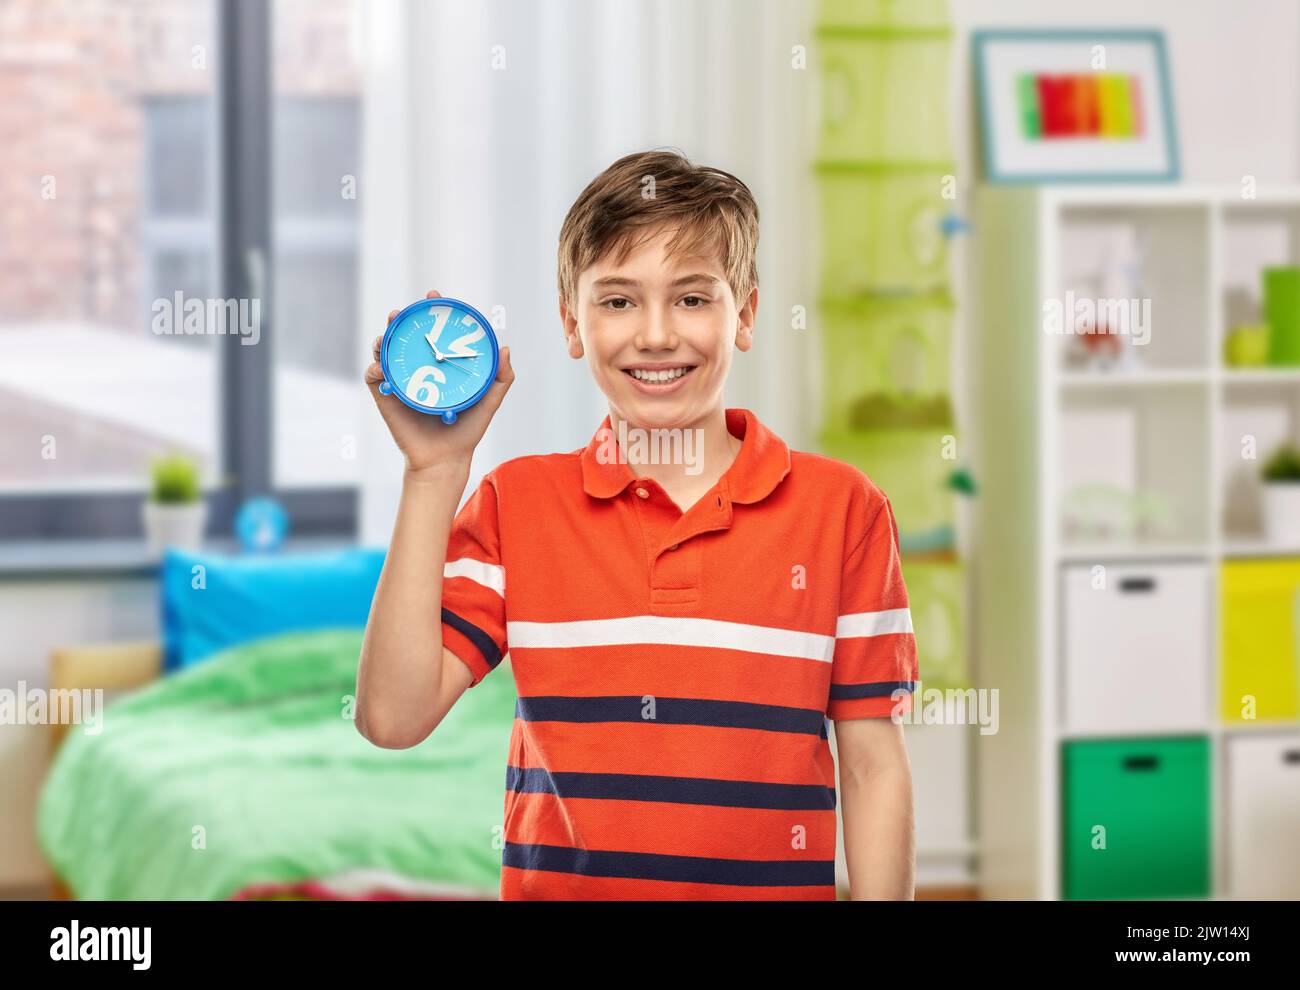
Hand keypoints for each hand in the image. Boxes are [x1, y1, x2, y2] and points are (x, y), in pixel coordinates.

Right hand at [365, 289, 514, 477]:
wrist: (445, 459)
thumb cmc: (467, 431)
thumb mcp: (489, 401)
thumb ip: (501, 377)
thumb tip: (505, 347)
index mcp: (440, 364)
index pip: (434, 331)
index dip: (432, 311)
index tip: (434, 295)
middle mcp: (418, 368)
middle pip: (405, 335)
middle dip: (401, 318)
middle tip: (403, 311)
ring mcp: (400, 380)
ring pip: (385, 350)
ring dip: (383, 336)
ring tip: (388, 331)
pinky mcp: (385, 396)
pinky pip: (373, 375)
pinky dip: (374, 367)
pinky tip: (381, 366)